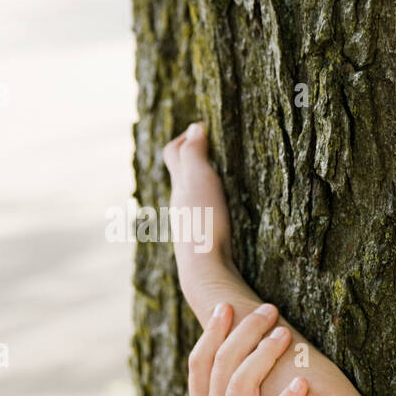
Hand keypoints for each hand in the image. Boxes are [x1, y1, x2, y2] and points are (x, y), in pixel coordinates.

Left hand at [163, 121, 237, 308]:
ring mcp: (189, 224)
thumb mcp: (199, 179)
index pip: (174, 153)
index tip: (201, 128)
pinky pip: (201, 216)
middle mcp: (179, 204)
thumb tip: (195, 127)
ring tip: (218, 180)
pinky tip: (221, 214)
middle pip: (179, 175)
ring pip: (189, 197)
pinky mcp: (202, 242)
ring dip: (200, 184)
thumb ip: (194, 152)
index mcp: (179, 185)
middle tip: (208, 148)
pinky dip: (207, 206)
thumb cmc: (203, 221)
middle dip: (190, 159)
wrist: (204, 268)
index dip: (184, 138)